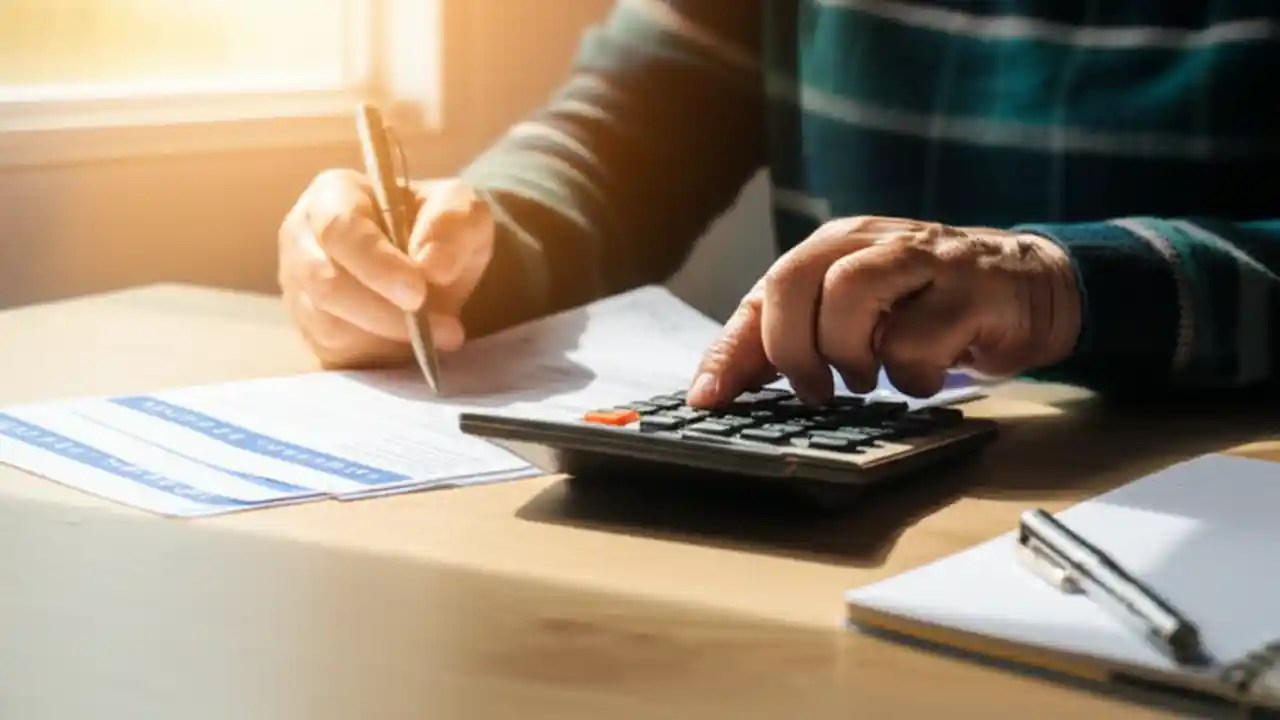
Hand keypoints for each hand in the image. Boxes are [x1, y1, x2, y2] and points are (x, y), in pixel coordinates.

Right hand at [278, 170, 494, 367]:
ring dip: (390, 337)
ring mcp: (298, 287)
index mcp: (334, 194)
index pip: (339, 229)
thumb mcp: (463, 211)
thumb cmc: (437, 229)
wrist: (431, 267)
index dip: (377, 265)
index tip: (419, 292)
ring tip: (440, 335)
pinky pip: (335, 352)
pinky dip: (379, 353)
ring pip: (330, 325)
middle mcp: (302, 239)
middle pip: (327, 285)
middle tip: (446, 328)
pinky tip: (412, 344)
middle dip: (388, 312)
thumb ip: (453, 225)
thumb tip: (434, 266)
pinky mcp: (308, 329)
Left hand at [688, 216, 1080, 405]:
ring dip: (847, 353)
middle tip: (815, 389)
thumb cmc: (928, 307)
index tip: (709, 399)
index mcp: (833, 246)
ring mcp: (923, 260)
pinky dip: (907, 372)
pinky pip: (916, 337)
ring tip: (866, 378)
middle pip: (795, 281)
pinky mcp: (971, 291)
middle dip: (791, 349)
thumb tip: (723, 385)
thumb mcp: (856, 315)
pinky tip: (919, 375)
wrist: (1032, 286)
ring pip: (849, 293)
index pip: (763, 293)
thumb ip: (795, 340)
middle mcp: (871, 243)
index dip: (730, 350)